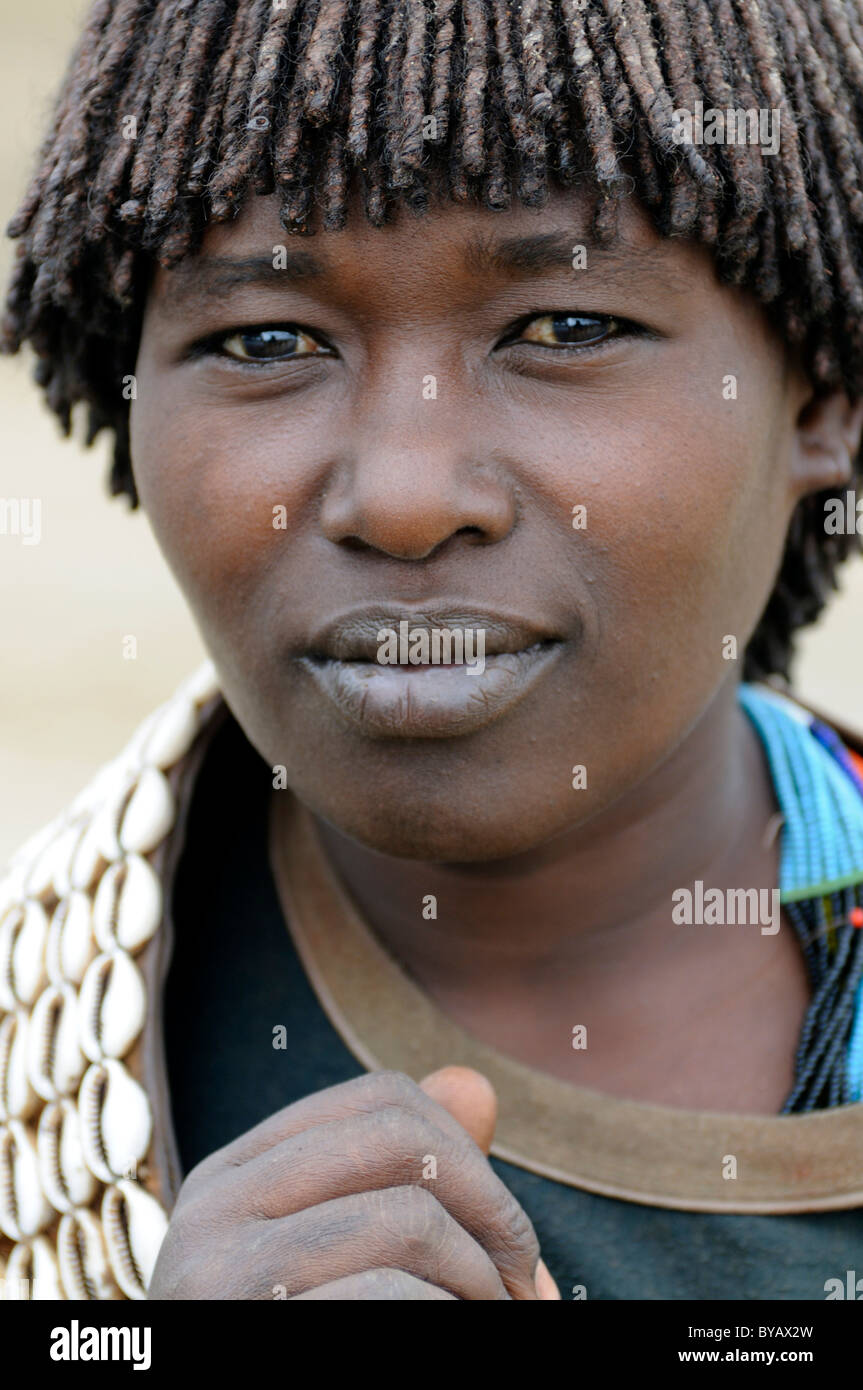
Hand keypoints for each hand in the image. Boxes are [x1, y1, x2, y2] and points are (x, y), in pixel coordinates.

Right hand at [147, 1065, 558, 1299]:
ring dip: (479, 1281)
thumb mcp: (346, 1264)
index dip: (467, 1150)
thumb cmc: (310, 1338)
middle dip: (489, 1207)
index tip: (505, 1235)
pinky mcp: (246, 1327)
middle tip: (522, 1285)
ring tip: (487, 1321)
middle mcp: (212, 1208)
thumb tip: (474, 1084)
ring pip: (408, 1219)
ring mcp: (218, 1273)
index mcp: (235, 1178)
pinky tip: (447, 1345)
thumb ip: (406, 1183)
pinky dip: (446, 1320)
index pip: (381, 1100)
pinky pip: (390, 1296)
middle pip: (400, 1138)